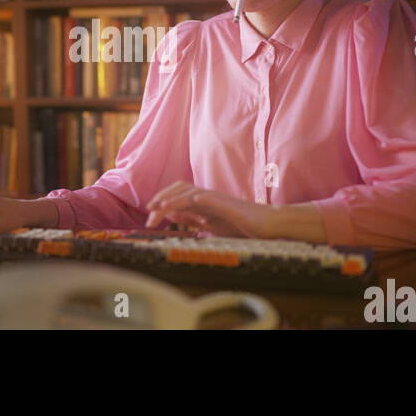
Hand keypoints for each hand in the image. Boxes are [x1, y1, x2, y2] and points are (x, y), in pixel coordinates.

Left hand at [144, 182, 272, 237]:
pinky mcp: (227, 204)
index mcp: (203, 203)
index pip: (177, 197)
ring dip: (173, 198)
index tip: (150, 215)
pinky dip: (197, 199)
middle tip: (149, 210)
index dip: (162, 202)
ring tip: (159, 206)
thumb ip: (192, 219)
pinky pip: (210, 198)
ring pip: (190, 193)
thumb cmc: (241, 225)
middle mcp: (208, 198)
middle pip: (180, 190)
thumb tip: (171, 214)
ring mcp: (218, 199)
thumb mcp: (210, 225)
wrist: (266, 225)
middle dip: (162, 198)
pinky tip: (187, 202)